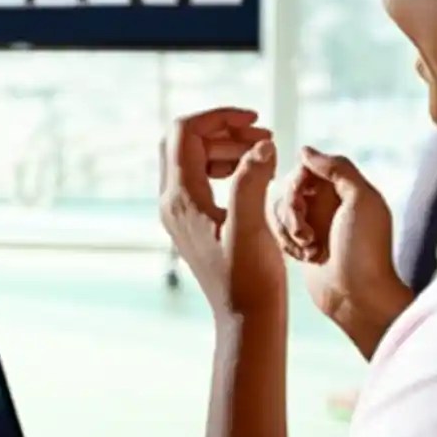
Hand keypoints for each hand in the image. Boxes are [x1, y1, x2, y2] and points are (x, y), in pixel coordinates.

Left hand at [159, 108, 282, 315]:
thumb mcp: (253, 227)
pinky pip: (199, 178)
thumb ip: (253, 181)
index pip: (185, 133)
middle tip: (264, 137)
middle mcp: (172, 202)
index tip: (254, 118)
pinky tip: (253, 173)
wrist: (246, 319)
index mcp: (181, 198)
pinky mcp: (192, 222)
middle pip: (184, 141)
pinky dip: (224, 165)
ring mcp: (179, 212)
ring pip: (191, 158)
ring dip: (225, 147)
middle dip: (222, 130)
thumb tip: (261, 145)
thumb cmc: (250, 279)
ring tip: (264, 151)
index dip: (218, 117)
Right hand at [270, 147, 411, 354]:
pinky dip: (286, 241)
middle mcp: (329, 203)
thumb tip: (305, 150)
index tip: (302, 199)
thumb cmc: (363, 251)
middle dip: (292, 209)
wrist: (357, 298)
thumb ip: (337, 169)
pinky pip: (278, 229)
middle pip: (290, 186)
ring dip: (288, 228)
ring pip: (280, 208)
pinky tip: (304, 257)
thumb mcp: (361, 201)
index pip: (308, 166)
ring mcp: (314, 224)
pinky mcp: (301, 244)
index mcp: (346, 188)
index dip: (298, 181)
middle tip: (306, 233)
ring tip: (309, 249)